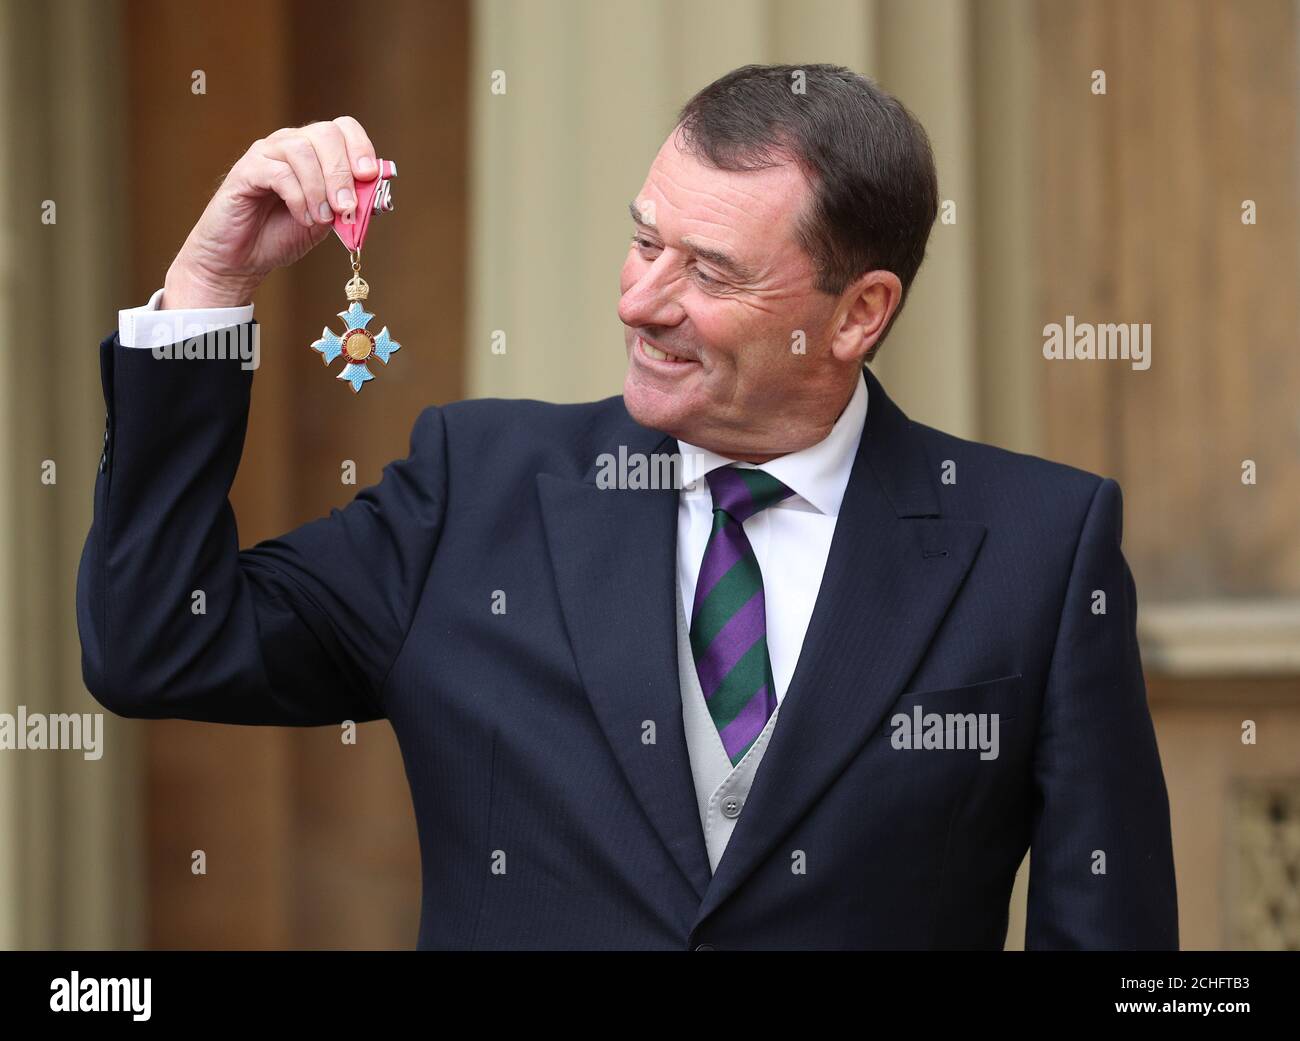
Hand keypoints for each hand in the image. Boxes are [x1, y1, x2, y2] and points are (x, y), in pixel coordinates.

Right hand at [162, 116, 377, 308]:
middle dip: (342, 173)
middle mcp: (290, 144)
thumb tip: (376, 190)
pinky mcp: (245, 170)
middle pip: (325, 134)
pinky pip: (279, 172)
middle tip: (346, 208)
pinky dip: (298, 197)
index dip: (360, 146)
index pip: (343, 128)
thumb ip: (349, 203)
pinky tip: (302, 218)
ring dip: (319, 189)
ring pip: (302, 151)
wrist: (242, 258)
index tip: (368, 175)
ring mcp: (266, 154)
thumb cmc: (283, 235)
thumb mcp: (328, 221)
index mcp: (315, 152)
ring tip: (321, 219)